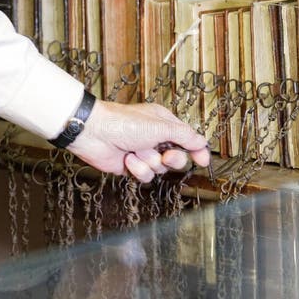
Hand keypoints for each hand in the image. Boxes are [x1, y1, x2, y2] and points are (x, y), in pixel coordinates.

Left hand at [67, 99, 209, 181]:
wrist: (94, 133)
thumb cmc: (124, 123)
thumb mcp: (161, 126)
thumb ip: (185, 136)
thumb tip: (202, 143)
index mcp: (164, 123)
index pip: (188, 138)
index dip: (197, 150)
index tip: (203, 161)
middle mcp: (155, 138)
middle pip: (176, 158)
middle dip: (171, 159)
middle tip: (165, 155)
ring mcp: (143, 153)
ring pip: (160, 169)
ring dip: (149, 162)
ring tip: (137, 152)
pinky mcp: (132, 166)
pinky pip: (145, 176)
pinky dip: (137, 169)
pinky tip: (127, 159)